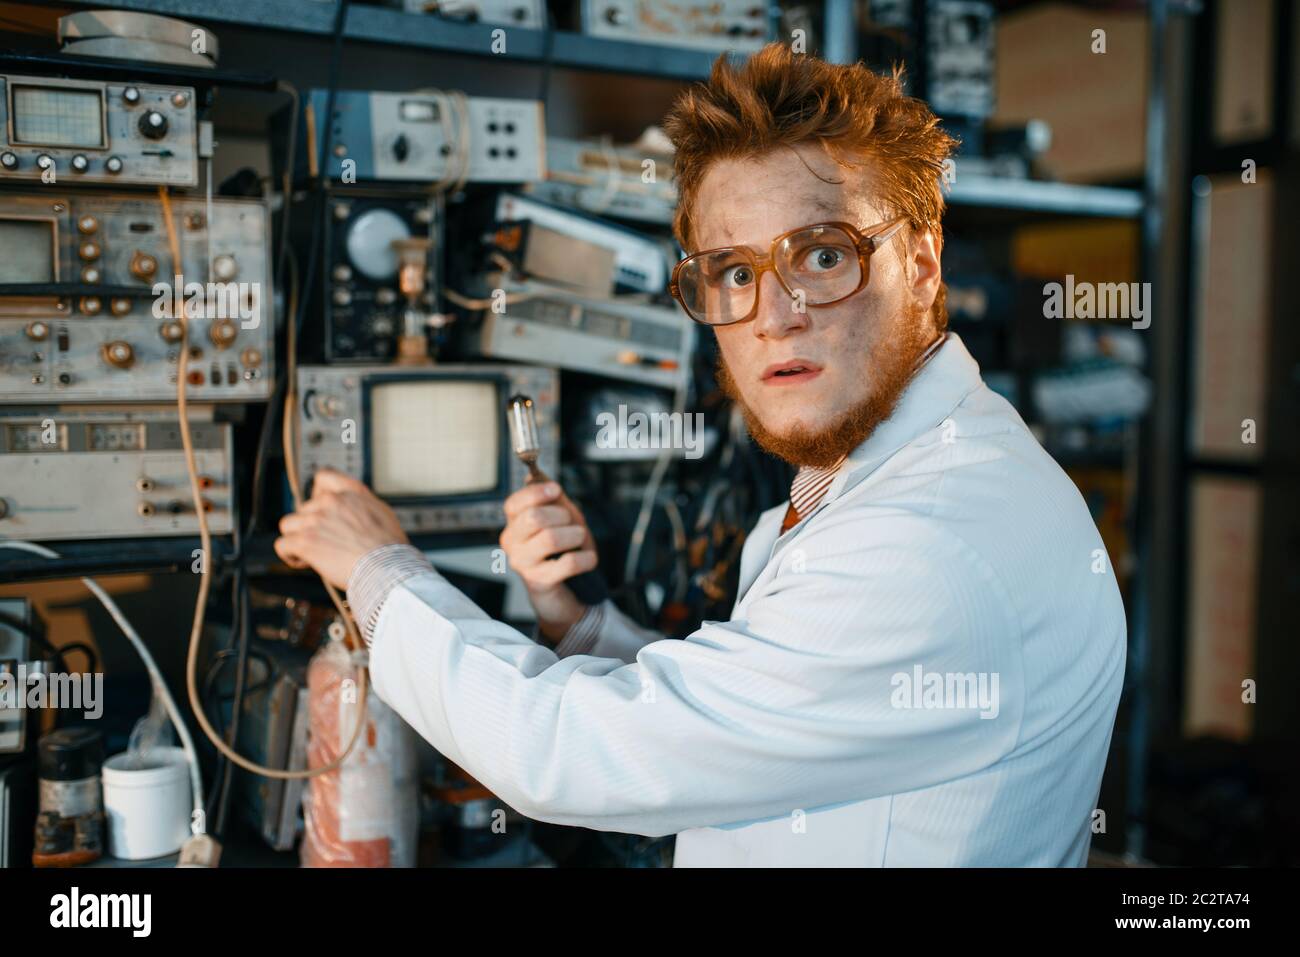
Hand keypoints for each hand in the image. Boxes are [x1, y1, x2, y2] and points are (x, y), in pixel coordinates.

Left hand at [274, 468, 409, 589]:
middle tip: (326, 543)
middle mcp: (330, 501)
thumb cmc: (390, 548)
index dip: (317, 493)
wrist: (386, 568)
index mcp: (351, 492)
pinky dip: (289, 555)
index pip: (323, 477)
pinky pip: (282, 544)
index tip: (320, 509)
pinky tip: (303, 562)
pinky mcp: (304, 541)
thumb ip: (361, 505)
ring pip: (289, 524)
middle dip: (311, 526)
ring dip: (297, 538)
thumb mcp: (382, 513)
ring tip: (312, 553)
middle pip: (304, 508)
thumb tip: (353, 511)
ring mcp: (315, 520)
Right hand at [499, 481, 598, 642]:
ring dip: (575, 535)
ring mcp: (522, 563)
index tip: (556, 489)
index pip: (515, 503)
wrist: (562, 590)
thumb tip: (536, 475)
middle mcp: (512, 542)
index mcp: (514, 523)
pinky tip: (588, 559)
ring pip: (551, 538)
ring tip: (579, 539)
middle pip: (535, 517)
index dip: (537, 493)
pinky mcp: (539, 581)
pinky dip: (586, 558)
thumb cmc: (560, 550)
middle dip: (563, 515)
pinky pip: (568, 562)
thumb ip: (552, 498)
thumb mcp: (560, 518)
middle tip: (572, 523)